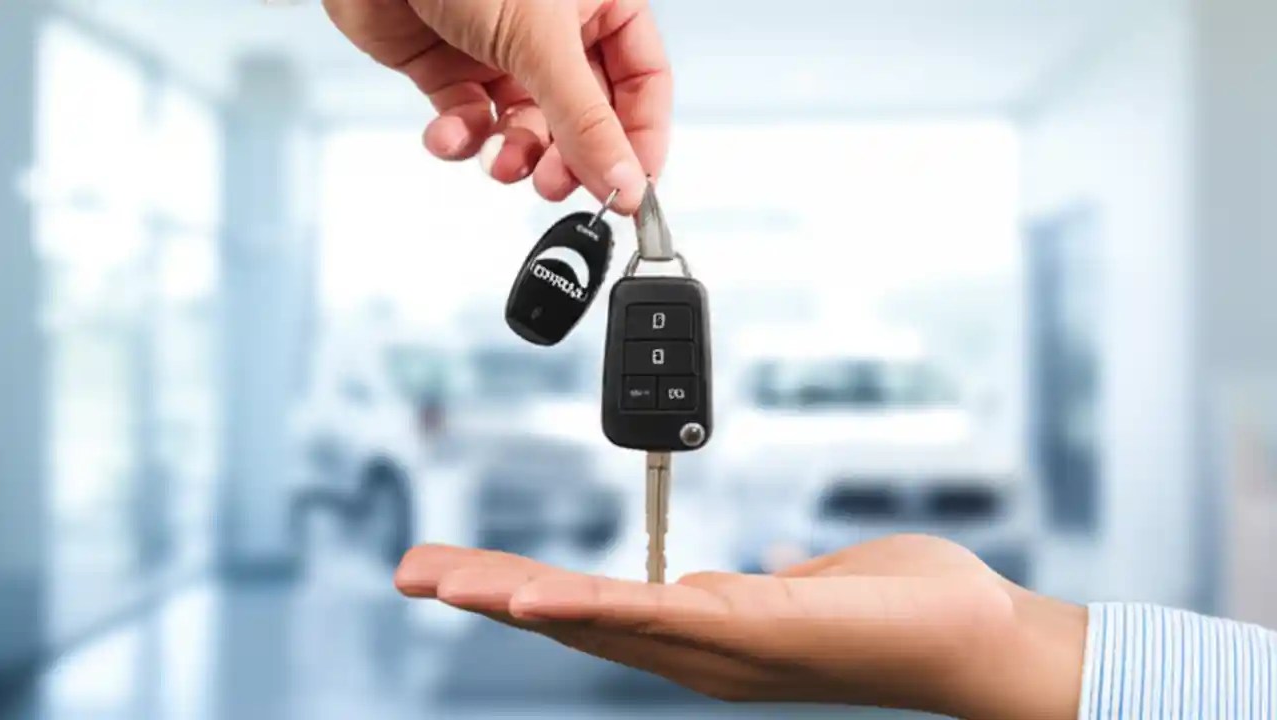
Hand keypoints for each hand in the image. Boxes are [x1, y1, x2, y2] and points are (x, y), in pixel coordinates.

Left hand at [323, 0, 671, 213]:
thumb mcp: (542, 41)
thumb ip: (586, 121)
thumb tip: (626, 184)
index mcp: (600, 3)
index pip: (643, 83)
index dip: (639, 139)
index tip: (629, 189)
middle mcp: (556, 29)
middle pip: (584, 116)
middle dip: (568, 157)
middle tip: (556, 185)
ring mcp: (502, 50)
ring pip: (527, 126)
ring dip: (514, 153)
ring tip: (502, 163)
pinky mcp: (450, 66)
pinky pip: (470, 120)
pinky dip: (460, 137)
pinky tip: (450, 134)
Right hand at [395, 535, 1085, 718]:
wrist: (978, 639)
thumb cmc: (908, 608)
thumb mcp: (811, 586)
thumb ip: (765, 581)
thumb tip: (747, 569)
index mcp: (707, 631)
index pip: (595, 608)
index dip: (523, 593)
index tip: (465, 571)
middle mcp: (699, 650)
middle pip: (570, 618)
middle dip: (486, 595)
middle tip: (410, 570)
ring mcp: (719, 647)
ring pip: (592, 619)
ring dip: (511, 599)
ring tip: (442, 581)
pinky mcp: (750, 632)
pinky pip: (653, 616)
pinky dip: (584, 607)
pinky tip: (530, 596)